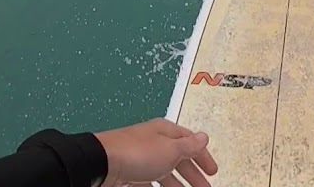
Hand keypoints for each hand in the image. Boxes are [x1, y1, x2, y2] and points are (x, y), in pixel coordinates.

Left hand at [94, 118, 218, 186]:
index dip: (203, 156)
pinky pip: (148, 182)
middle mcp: (153, 142)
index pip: (190, 141)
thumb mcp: (171, 149)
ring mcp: (140, 158)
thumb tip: (204, 137)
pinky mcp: (128, 174)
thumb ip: (189, 146)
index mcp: (165, 132)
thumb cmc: (139, 153)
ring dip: (176, 184)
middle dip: (192, 174)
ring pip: (163, 172)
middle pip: (178, 158)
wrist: (101, 164)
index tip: (213, 171)